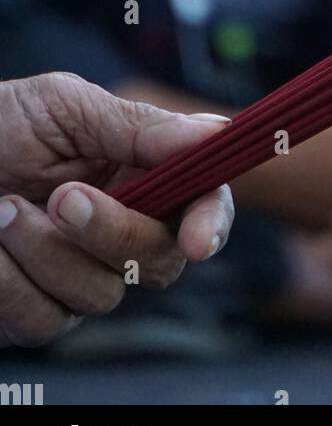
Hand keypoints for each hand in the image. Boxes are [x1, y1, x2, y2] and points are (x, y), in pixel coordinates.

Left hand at [0, 73, 233, 347]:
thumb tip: (216, 131)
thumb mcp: (65, 106)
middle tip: (62, 198)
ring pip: (101, 295)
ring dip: (46, 252)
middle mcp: (118, 229)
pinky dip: (10, 280)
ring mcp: (77, 276)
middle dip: (113, 232)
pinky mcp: (34, 312)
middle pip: (159, 261)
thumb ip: (140, 125)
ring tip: (2, 209)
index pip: (201, 203)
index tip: (197, 239)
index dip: (210, 221)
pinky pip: (44, 319)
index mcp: (139, 172)